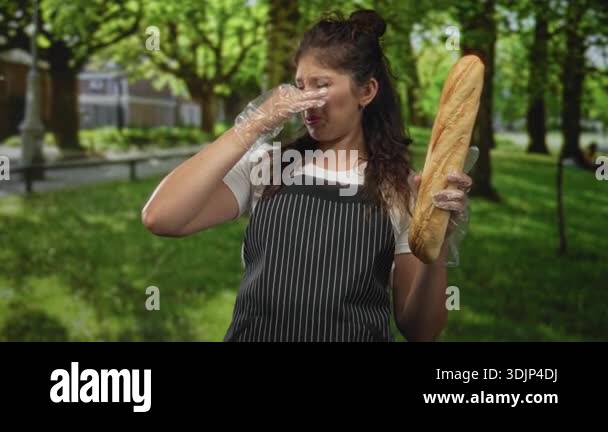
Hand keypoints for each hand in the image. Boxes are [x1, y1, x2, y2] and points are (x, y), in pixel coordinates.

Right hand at [234, 84, 328, 150]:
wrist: (254, 124)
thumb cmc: (263, 121)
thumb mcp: (276, 111)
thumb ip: (285, 108)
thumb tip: (292, 109)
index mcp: (280, 92)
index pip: (298, 91)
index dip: (309, 92)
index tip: (319, 92)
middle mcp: (281, 94)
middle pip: (302, 92)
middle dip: (314, 91)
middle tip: (326, 90)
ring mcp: (283, 100)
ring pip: (302, 97)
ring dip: (314, 96)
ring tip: (325, 95)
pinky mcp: (284, 107)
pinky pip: (300, 104)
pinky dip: (310, 104)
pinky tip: (319, 103)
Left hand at [411, 146, 477, 266]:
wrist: (425, 235)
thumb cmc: (424, 211)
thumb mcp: (417, 197)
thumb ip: (416, 186)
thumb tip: (416, 176)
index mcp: (451, 187)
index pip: (459, 174)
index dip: (463, 165)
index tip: (459, 159)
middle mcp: (458, 195)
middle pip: (467, 183)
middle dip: (460, 178)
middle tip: (449, 177)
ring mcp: (460, 208)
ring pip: (463, 197)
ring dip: (450, 194)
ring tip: (436, 197)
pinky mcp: (458, 220)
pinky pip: (459, 211)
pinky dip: (449, 206)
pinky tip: (439, 206)